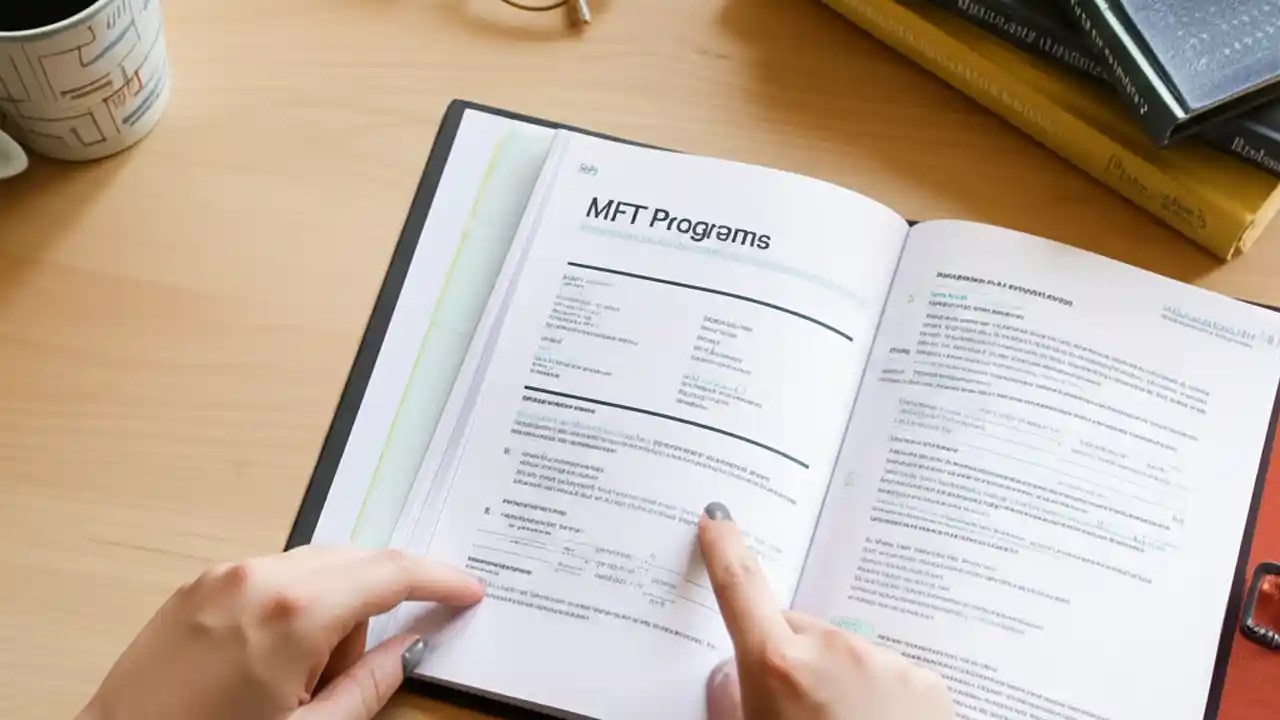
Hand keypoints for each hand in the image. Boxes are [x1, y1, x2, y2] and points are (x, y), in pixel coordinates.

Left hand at [76, 546, 483, 719]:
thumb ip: (372, 684)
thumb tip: (411, 645)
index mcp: (294, 613)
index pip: (391, 573)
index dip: (439, 580)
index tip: (467, 591)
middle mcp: (259, 576)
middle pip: (356, 563)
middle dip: (372, 609)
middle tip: (343, 677)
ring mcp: (224, 575)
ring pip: (315, 567)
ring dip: (329, 609)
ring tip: (294, 679)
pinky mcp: (198, 584)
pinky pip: (272, 575)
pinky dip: (292, 605)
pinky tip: (267, 661)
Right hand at [698, 503, 954, 719]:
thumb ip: (733, 702)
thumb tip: (732, 672)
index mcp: (777, 665)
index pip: (741, 589)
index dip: (725, 551)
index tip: (717, 519)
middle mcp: (832, 650)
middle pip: (796, 631)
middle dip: (790, 656)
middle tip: (790, 708)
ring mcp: (882, 662)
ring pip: (845, 655)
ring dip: (838, 680)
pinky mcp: (923, 680)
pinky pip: (887, 675)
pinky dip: (879, 696)